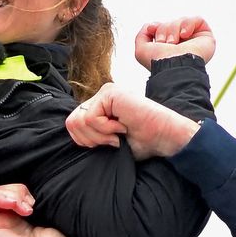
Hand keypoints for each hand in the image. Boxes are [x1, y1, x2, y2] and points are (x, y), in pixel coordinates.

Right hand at [0, 188, 72, 236]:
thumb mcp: (55, 220)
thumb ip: (44, 203)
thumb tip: (39, 191)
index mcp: (25, 215)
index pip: (18, 191)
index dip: (25, 187)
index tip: (38, 196)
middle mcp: (10, 216)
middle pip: (6, 187)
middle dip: (20, 189)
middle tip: (32, 204)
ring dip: (12, 193)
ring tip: (25, 207)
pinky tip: (15, 205)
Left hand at [66, 84, 198, 160]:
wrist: (164, 138)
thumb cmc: (142, 141)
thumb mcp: (109, 142)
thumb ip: (91, 136)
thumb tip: (73, 138)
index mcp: (99, 107)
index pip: (73, 125)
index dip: (86, 141)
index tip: (109, 144)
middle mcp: (101, 97)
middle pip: (71, 123)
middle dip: (90, 140)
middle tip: (113, 141)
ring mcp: (106, 93)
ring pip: (79, 120)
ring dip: (99, 135)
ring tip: (118, 134)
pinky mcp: (110, 93)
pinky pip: (90, 117)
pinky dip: (105, 129)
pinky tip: (122, 127)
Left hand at [134, 16, 215, 67]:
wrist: (172, 66)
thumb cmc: (157, 61)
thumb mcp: (141, 50)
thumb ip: (142, 36)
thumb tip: (150, 26)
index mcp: (169, 48)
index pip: (164, 28)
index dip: (157, 26)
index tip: (151, 29)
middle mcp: (182, 44)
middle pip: (171, 23)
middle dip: (164, 29)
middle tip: (165, 42)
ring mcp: (194, 40)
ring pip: (182, 21)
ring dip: (174, 29)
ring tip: (173, 42)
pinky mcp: (206, 37)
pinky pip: (197, 19)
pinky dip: (188, 24)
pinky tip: (184, 35)